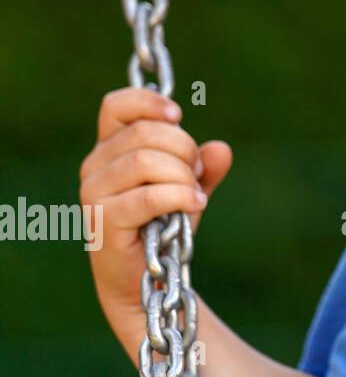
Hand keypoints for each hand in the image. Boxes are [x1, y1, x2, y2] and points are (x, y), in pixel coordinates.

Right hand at [79, 88, 232, 317]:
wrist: (150, 274)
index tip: (179, 115)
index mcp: (110, 147)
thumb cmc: (166, 222)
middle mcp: (95, 166)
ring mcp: (94, 193)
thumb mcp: (190, 186)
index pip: (116, 105)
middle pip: (143, 132)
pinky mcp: (103, 220)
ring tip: (194, 194)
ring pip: (146, 161)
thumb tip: (220, 150)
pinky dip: (180, 197)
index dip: (149, 101)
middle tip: (198, 172)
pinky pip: (149, 196)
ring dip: (183, 176)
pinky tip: (196, 205)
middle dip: (183, 148)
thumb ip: (205, 166)